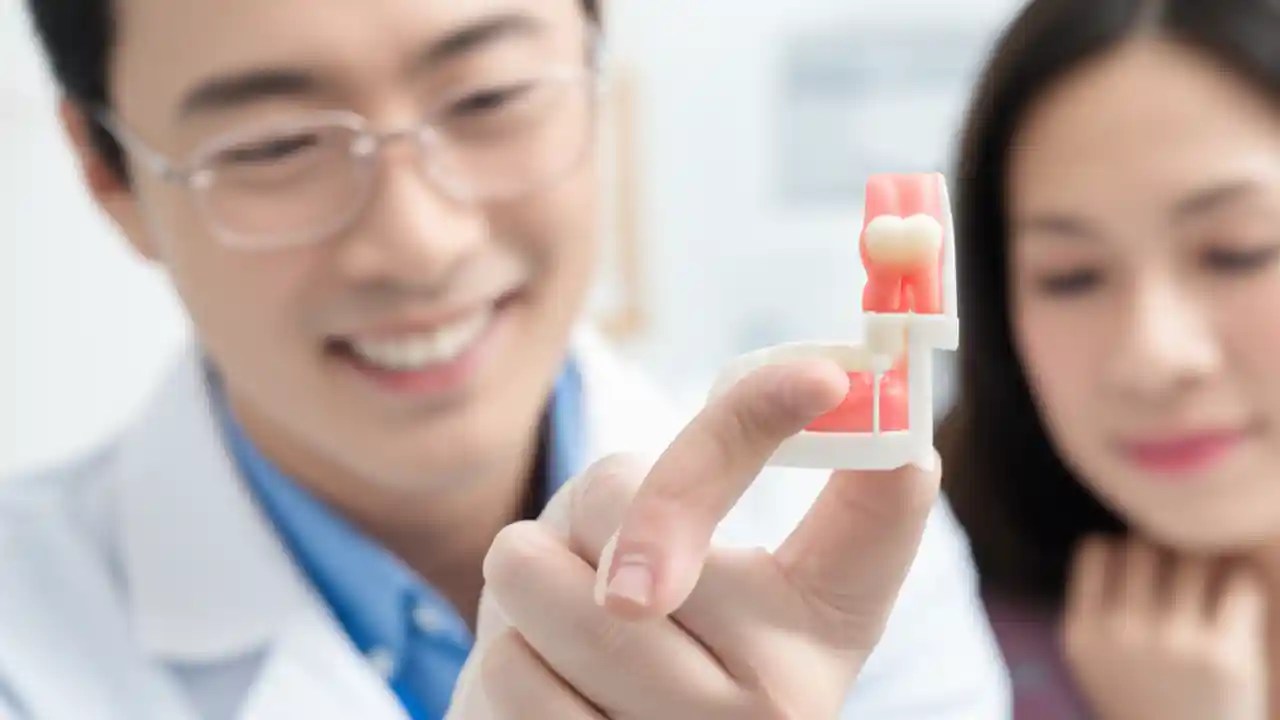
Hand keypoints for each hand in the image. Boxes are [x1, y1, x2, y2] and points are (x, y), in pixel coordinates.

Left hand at [446, 360, 941, 718]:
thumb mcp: (701, 554)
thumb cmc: (648, 626)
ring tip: (560, 609)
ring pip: (544, 581)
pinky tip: (546, 680)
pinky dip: (507, 647)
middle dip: (586, 506)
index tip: (829, 374)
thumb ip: (692, 493)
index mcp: (827, 621)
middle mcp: (781, 697)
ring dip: (528, 574)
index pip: (876, 510)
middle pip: (636, 517)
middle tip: (594, 534)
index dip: (862, 433)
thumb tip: (702, 455)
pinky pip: (505, 664)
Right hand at [1062, 538, 1267, 719]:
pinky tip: (1239, 603)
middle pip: (1143, 546)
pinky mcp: (1224, 656)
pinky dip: (1242, 587)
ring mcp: (1171, 643)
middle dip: (1164, 554)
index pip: (1096, 549)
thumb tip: (1128, 538)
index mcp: (1082, 634)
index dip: (1122, 554)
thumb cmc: (1145, 704)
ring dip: (1207, 566)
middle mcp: (1120, 634)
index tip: (1144, 575)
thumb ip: (1098, 607)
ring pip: (1193, 559)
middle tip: (1184, 576)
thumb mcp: (1096, 663)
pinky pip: (1239, 585)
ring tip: (1214, 588)